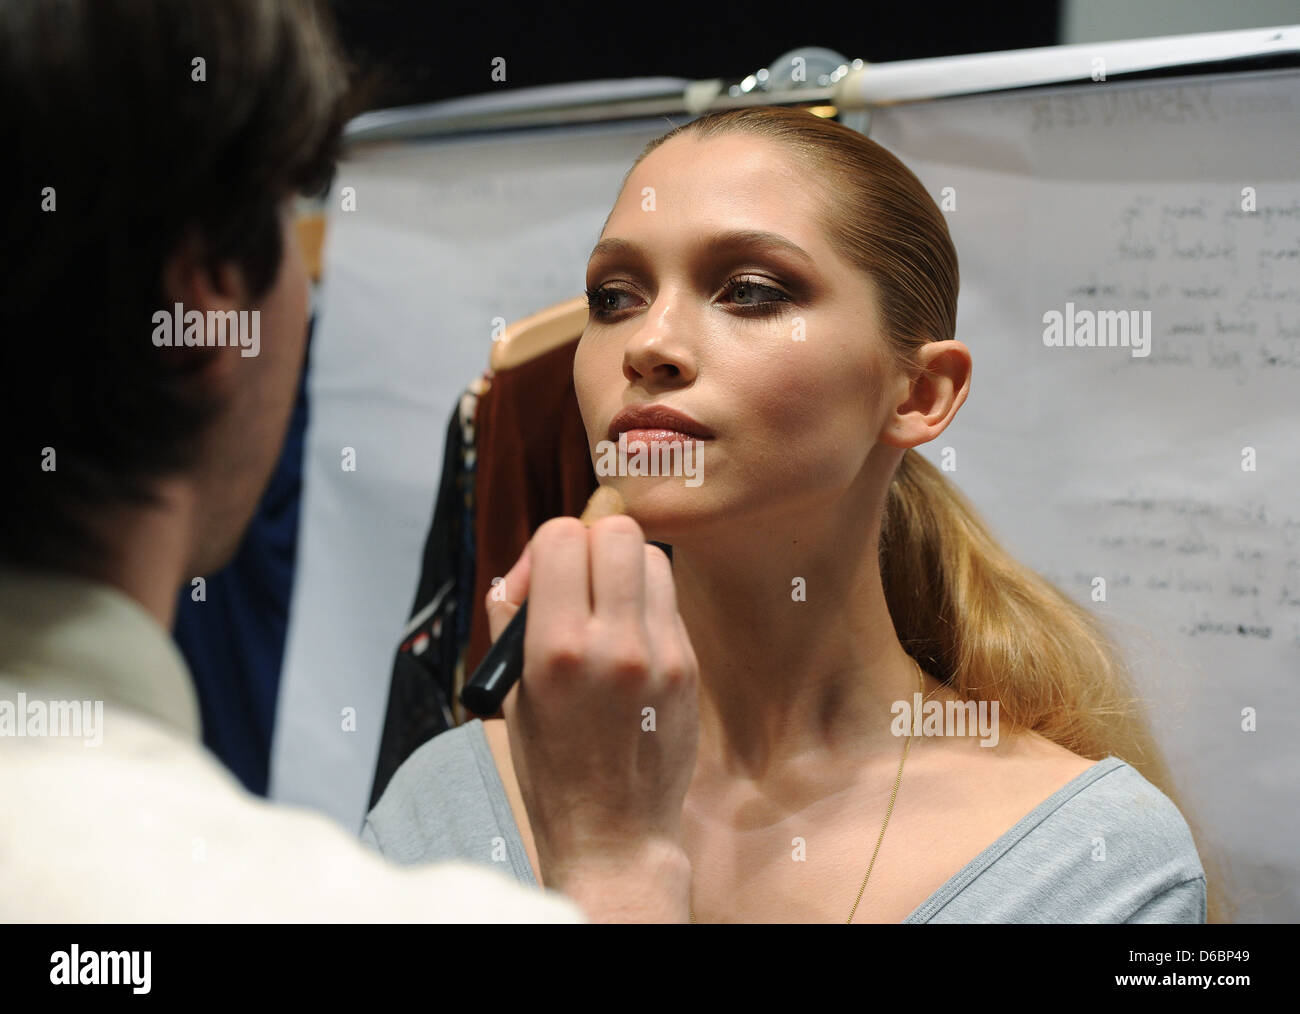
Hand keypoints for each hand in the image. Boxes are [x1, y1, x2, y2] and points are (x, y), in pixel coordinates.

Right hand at [485, 514, 698, 920]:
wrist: (615, 835)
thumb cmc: (552, 769)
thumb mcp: (511, 695)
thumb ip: (513, 620)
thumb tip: (528, 567)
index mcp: (557, 650)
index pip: (563, 536)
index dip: (546, 549)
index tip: (539, 581)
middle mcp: (614, 644)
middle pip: (617, 532)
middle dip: (590, 544)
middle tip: (577, 581)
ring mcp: (661, 655)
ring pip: (652, 557)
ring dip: (624, 569)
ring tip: (604, 610)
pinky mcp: (689, 667)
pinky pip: (668, 602)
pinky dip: (645, 604)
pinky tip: (628, 642)